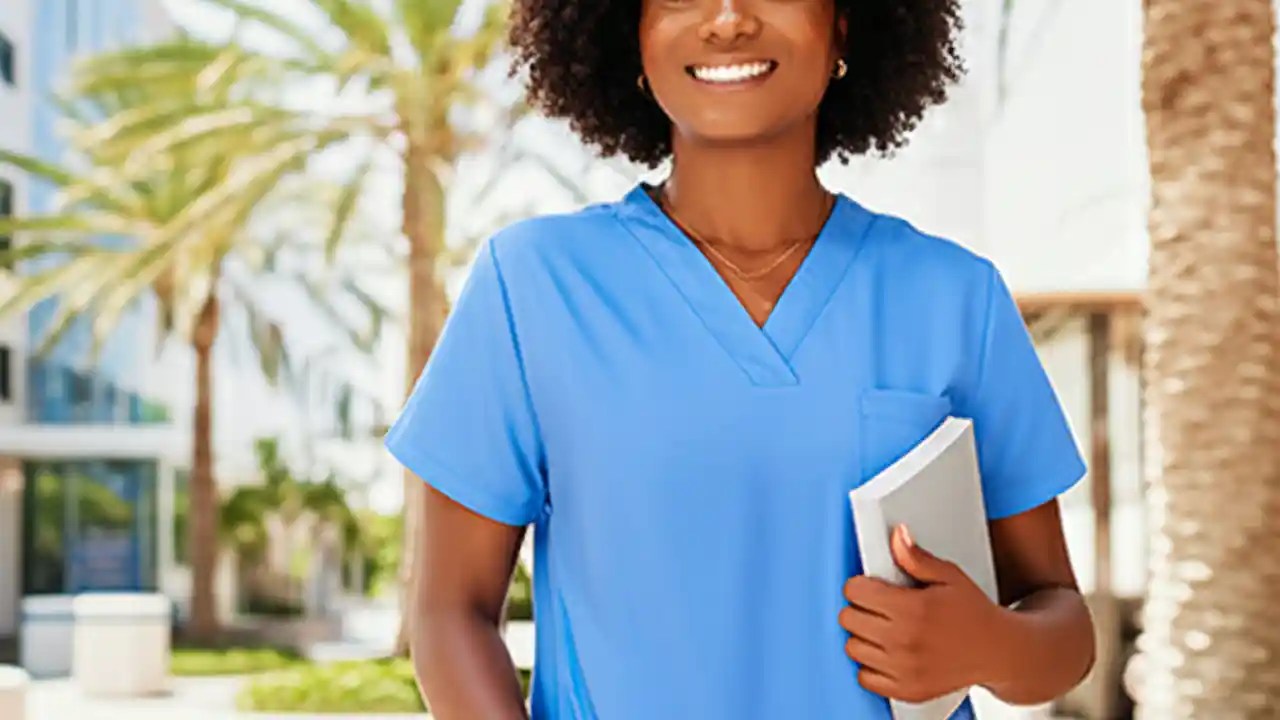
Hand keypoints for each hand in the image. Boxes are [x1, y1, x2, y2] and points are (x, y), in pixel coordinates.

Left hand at [840, 525, 1006, 703]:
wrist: (999, 652)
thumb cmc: (974, 612)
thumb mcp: (949, 577)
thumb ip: (917, 557)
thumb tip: (897, 535)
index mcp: (913, 609)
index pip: (855, 591)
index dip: (861, 584)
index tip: (871, 587)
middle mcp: (905, 641)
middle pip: (848, 618)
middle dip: (860, 608)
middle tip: (878, 607)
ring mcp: (905, 669)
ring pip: (853, 647)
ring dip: (863, 636)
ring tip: (883, 629)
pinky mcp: (907, 690)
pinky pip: (865, 677)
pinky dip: (871, 665)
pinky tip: (885, 653)